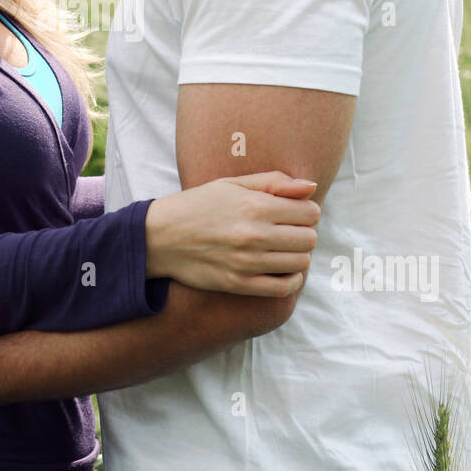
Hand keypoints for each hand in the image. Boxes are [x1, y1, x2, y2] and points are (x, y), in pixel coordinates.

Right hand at [145, 171, 319, 296]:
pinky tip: (282, 270)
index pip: (310, 213)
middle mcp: (254, 235)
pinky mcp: (238, 283)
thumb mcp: (232, 184)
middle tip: (288, 230)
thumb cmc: (197, 205)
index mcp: (255, 205)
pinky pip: (283, 288)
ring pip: (300, 263)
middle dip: (304, 232)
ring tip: (281, 248)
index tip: (294, 212)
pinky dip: (291, 280)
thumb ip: (274, 182)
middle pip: (309, 239)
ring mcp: (247, 262)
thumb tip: (311, 186)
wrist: (158, 237)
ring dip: (297, 255)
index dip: (307, 211)